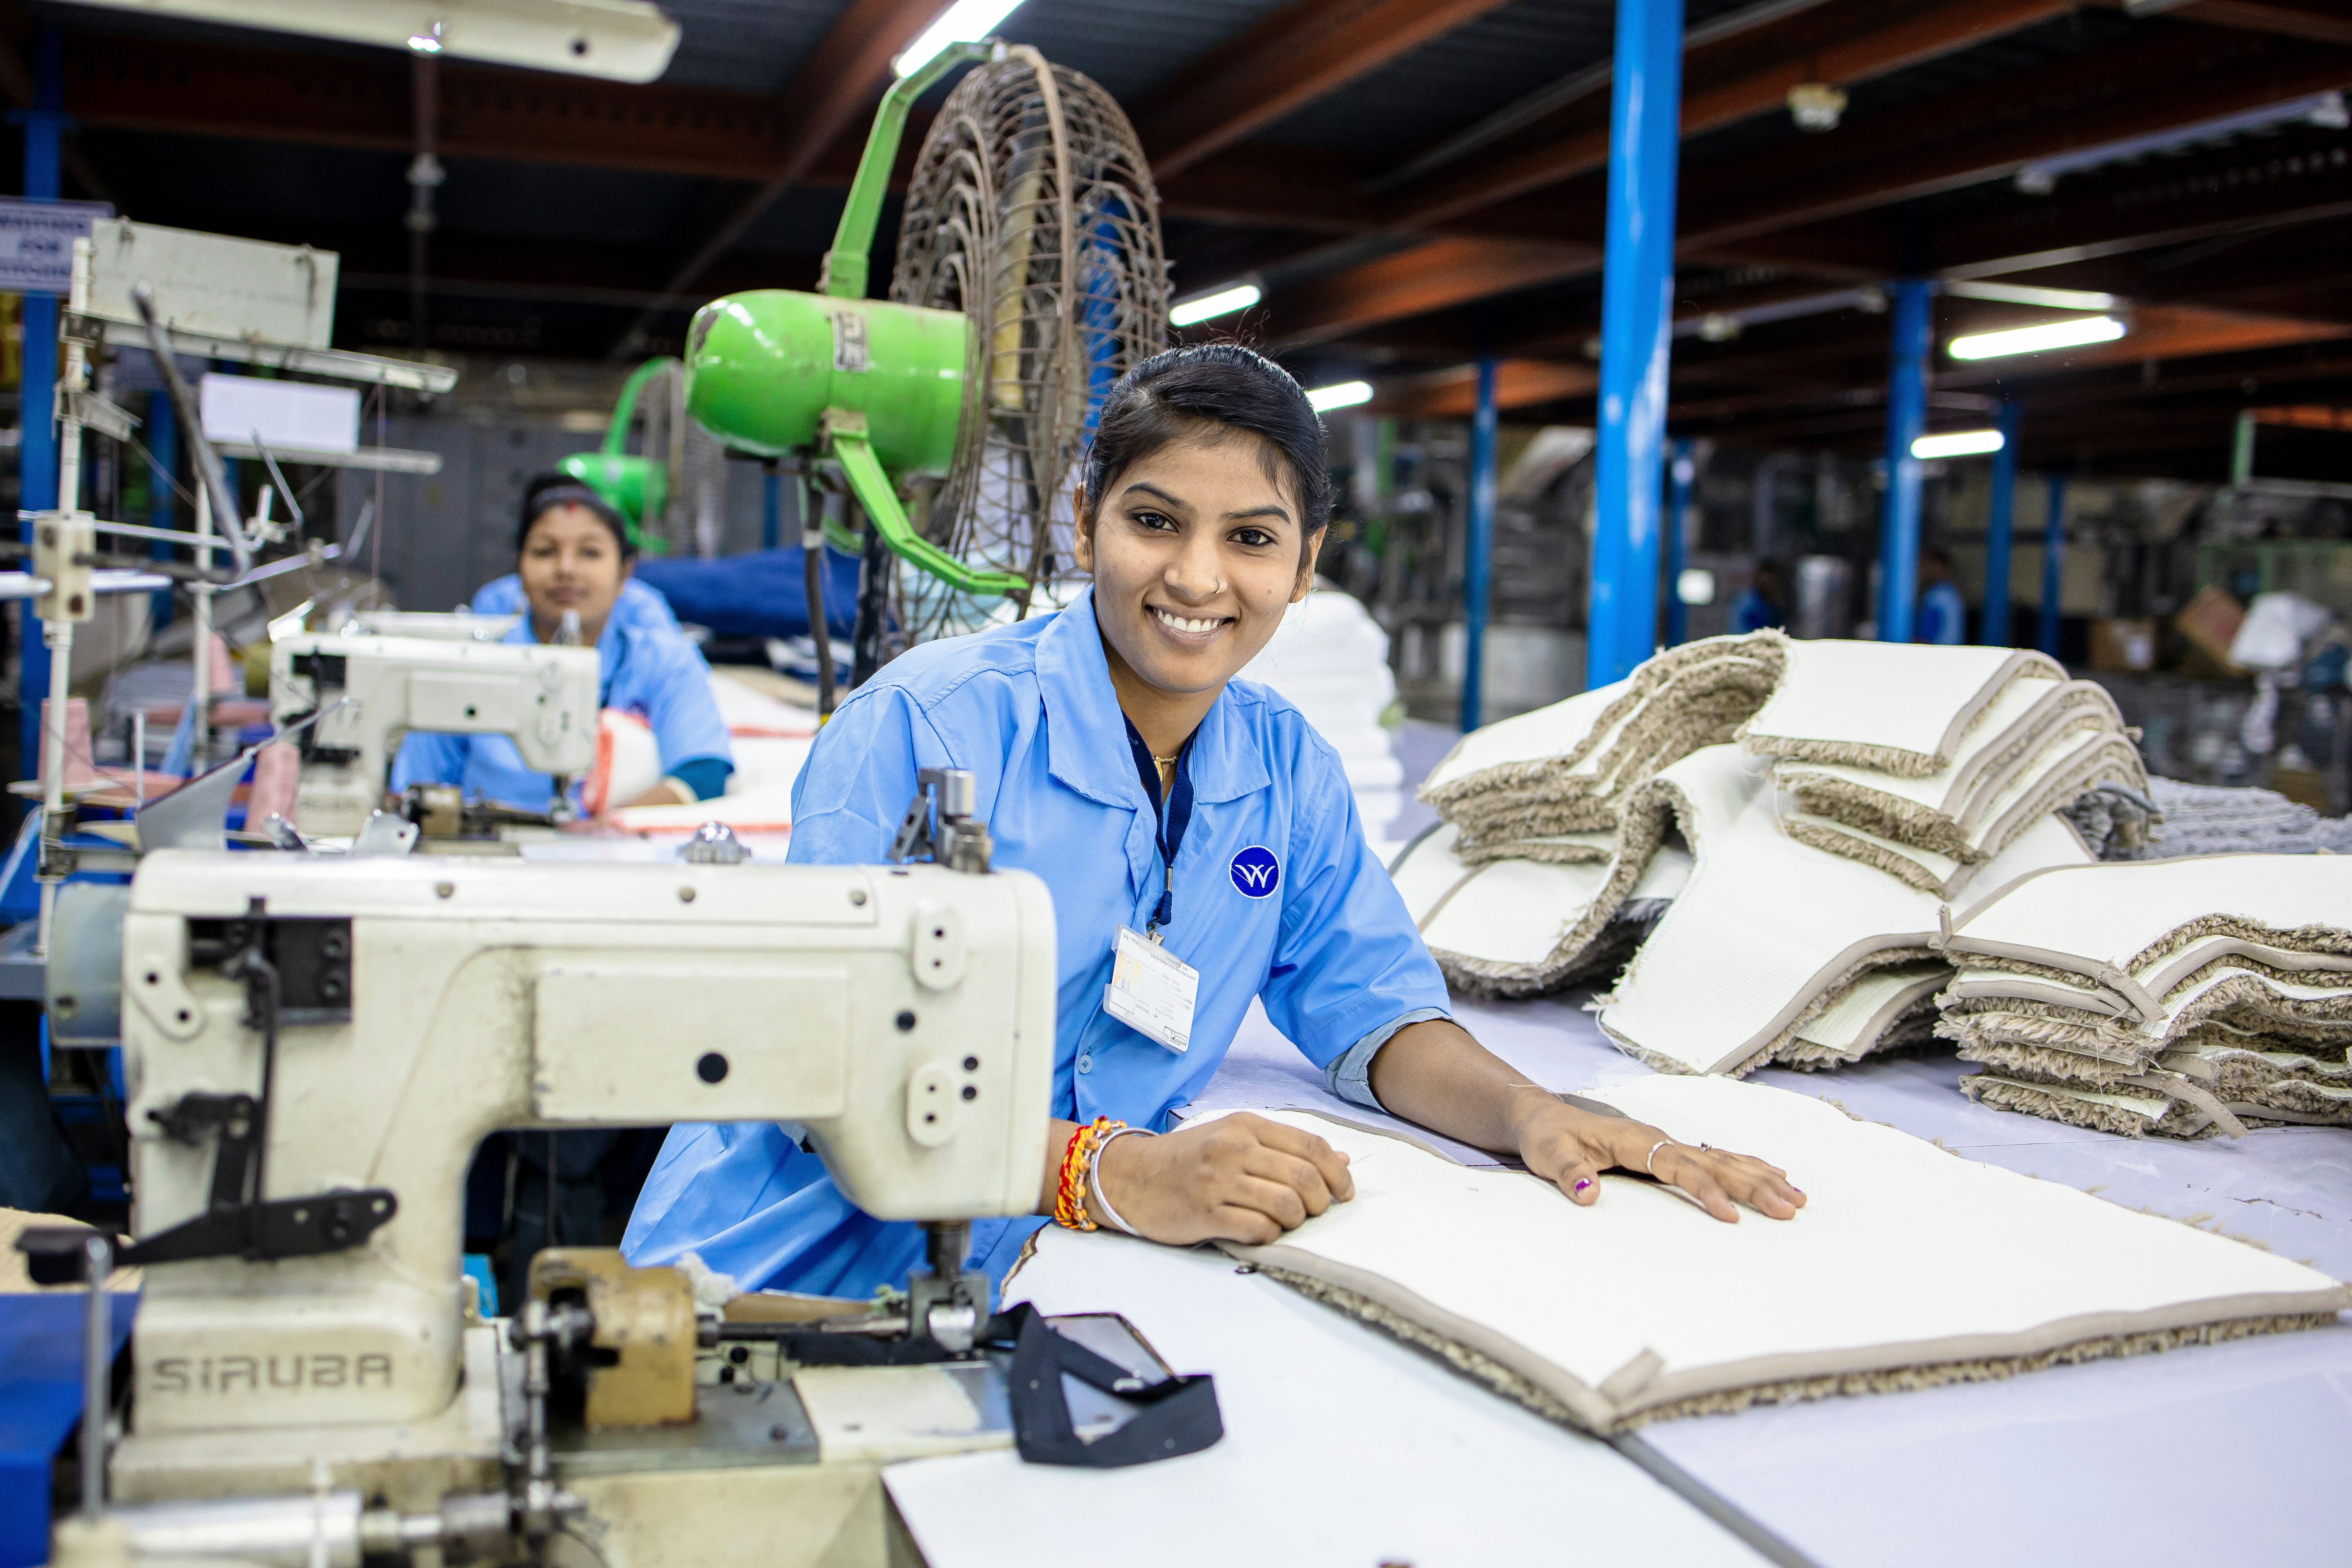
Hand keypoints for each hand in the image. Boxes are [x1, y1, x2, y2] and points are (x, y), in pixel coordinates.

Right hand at [1095, 1113, 1354, 1245]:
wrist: (1129, 1176)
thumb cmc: (1188, 1159)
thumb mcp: (1234, 1137)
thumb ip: (1286, 1147)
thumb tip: (1341, 1161)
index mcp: (1246, 1125)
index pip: (1312, 1146)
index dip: (1337, 1173)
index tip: (1343, 1192)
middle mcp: (1233, 1148)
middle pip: (1305, 1177)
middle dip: (1321, 1201)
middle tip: (1313, 1211)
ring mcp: (1218, 1181)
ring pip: (1286, 1205)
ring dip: (1295, 1220)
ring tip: (1284, 1221)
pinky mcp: (1204, 1213)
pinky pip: (1258, 1230)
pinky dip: (1269, 1236)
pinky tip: (1259, 1231)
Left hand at [1507, 1091, 1804, 1222]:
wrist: (1543, 1118)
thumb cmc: (1548, 1138)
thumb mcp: (1549, 1155)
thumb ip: (1569, 1173)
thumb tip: (1589, 1193)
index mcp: (1636, 1140)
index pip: (1680, 1167)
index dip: (1707, 1191)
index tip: (1731, 1217)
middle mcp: (1659, 1140)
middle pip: (1716, 1162)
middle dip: (1755, 1185)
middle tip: (1790, 1209)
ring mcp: (1667, 1144)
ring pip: (1723, 1159)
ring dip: (1760, 1177)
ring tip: (1796, 1197)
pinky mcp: (1668, 1152)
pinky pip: (1716, 1158)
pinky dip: (1747, 1166)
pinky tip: (1771, 1176)